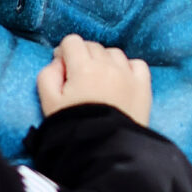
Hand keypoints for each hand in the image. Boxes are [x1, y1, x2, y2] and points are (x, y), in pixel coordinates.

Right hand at [37, 35, 151, 125]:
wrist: (104, 150)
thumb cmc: (74, 127)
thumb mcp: (48, 102)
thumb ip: (48, 74)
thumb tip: (58, 61)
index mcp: (83, 68)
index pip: (72, 41)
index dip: (64, 52)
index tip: (63, 68)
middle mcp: (107, 66)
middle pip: (92, 46)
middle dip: (83, 57)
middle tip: (79, 79)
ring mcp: (128, 75)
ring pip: (114, 53)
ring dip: (105, 61)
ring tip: (100, 80)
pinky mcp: (143, 87)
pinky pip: (137, 64)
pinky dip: (128, 67)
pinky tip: (121, 80)